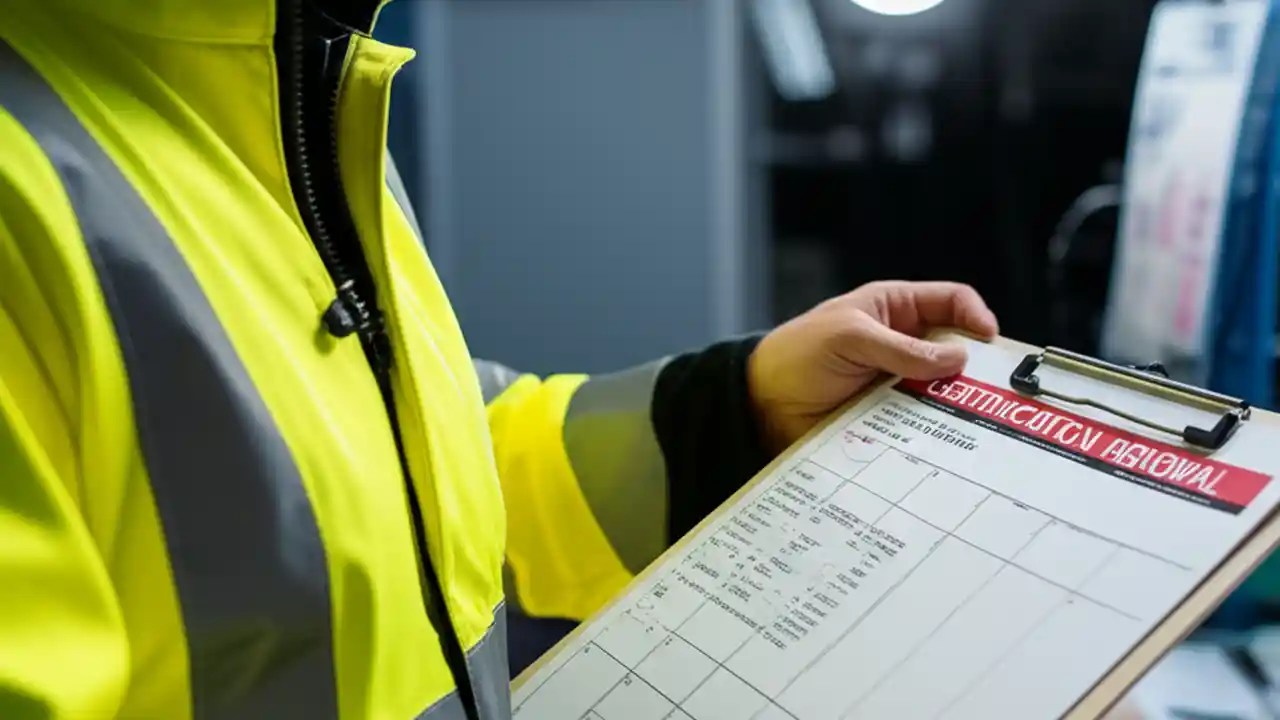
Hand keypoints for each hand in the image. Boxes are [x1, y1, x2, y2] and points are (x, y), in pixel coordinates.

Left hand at [747, 281, 998, 453]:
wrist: (759, 403)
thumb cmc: (796, 355)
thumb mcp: (849, 338)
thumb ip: (902, 348)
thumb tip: (958, 358)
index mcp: (893, 309)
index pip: (950, 302)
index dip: (974, 316)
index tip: (989, 342)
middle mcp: (902, 344)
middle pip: (956, 350)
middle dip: (974, 368)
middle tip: (992, 392)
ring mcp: (897, 383)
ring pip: (944, 391)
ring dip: (956, 404)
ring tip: (972, 421)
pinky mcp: (889, 418)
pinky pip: (922, 423)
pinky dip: (935, 431)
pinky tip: (944, 442)